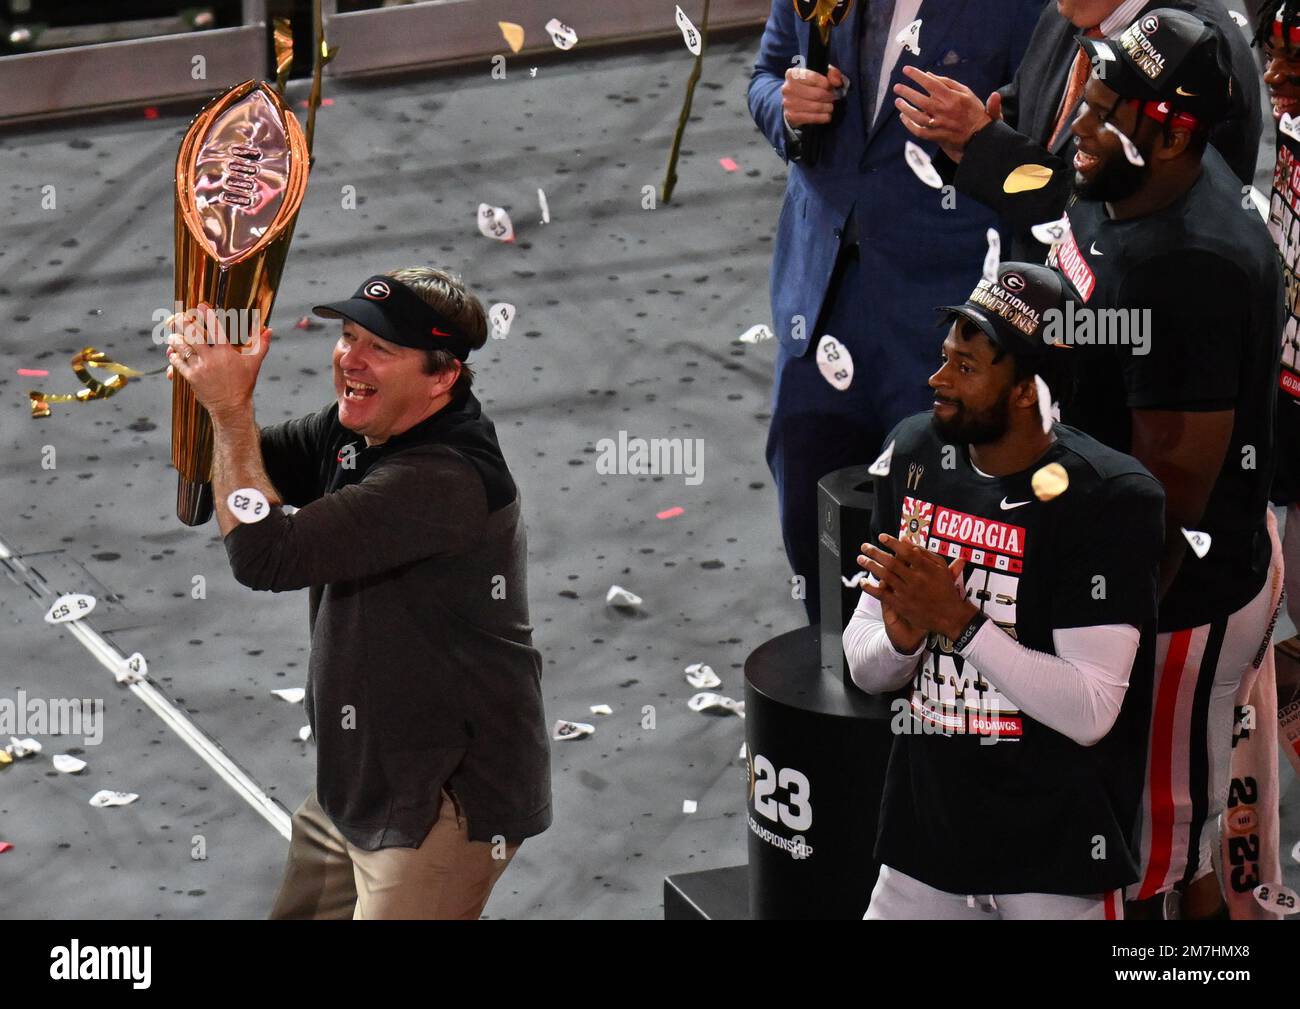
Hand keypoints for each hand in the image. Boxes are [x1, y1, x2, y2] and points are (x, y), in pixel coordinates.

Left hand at [165, 303, 271, 422]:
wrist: (232, 407)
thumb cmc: (243, 384)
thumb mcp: (254, 364)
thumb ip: (261, 345)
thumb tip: (269, 330)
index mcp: (226, 352)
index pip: (216, 329)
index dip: (207, 315)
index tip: (201, 305)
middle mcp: (211, 358)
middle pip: (193, 335)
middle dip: (183, 323)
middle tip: (177, 316)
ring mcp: (199, 367)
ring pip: (182, 348)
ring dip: (175, 340)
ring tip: (173, 335)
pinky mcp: (191, 377)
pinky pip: (178, 363)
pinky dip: (174, 356)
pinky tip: (173, 353)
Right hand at [782, 64, 844, 127]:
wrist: (793, 101)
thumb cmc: (809, 85)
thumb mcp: (820, 74)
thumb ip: (832, 73)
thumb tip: (837, 82)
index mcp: (792, 74)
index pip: (814, 77)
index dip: (826, 83)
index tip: (830, 86)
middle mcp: (787, 88)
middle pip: (816, 94)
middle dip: (828, 96)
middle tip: (832, 97)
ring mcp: (788, 103)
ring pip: (816, 107)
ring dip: (827, 107)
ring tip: (830, 106)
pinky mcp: (791, 116)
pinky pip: (812, 118)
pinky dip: (823, 117)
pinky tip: (826, 115)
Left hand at [859, 533, 977, 641]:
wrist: (950, 616)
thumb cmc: (945, 588)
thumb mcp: (941, 567)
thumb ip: (924, 553)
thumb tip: (905, 540)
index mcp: (926, 568)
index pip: (906, 552)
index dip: (892, 543)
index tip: (881, 536)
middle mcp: (916, 579)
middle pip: (892, 563)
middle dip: (875, 553)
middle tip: (864, 546)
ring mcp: (907, 593)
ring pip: (885, 576)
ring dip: (871, 566)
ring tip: (860, 559)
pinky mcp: (901, 605)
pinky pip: (882, 595)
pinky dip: (871, 588)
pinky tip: (862, 582)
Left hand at [893, 66, 992, 162]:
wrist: (982, 136)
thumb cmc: (975, 112)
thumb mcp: (967, 93)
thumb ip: (949, 83)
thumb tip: (930, 75)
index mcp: (952, 98)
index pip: (930, 84)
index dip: (916, 76)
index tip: (906, 70)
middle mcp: (944, 111)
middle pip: (920, 100)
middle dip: (906, 92)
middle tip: (897, 87)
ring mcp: (939, 124)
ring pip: (916, 116)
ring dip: (905, 108)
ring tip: (897, 101)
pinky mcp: (937, 136)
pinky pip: (919, 131)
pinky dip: (909, 125)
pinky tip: (903, 117)